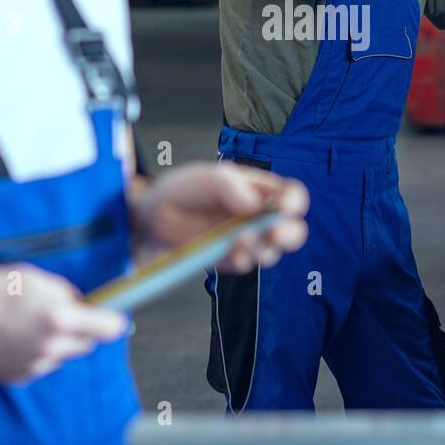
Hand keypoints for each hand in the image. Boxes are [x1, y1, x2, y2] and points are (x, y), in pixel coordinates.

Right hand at [0, 265, 127, 384]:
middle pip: (88, 343)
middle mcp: (52, 347)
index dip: (113, 319)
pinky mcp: (21, 376)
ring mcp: (36, 365)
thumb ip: (58, 290)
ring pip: (64, 354)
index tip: (112, 313)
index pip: (108, 328)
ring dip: (60, 340)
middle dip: (83, 328)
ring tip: (32, 323)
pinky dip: (39, 352)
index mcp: (58, 318)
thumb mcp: (26, 277)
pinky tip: (16, 337)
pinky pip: (42, 363)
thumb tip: (76, 301)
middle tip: (63, 312)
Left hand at [135, 162, 307, 273]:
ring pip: (270, 252)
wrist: (150, 219)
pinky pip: (243, 265)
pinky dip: (239, 260)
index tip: (286, 206)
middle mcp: (260, 218)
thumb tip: (253, 204)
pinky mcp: (229, 261)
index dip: (294, 201)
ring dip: (260, 248)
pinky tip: (231, 252)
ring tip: (241, 239)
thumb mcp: (204, 179)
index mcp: (261, 190)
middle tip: (273, 232)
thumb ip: (229, 187)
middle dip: (288, 233)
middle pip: (291, 230)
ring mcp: (246, 242)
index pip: (291, 196)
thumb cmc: (183, 191)